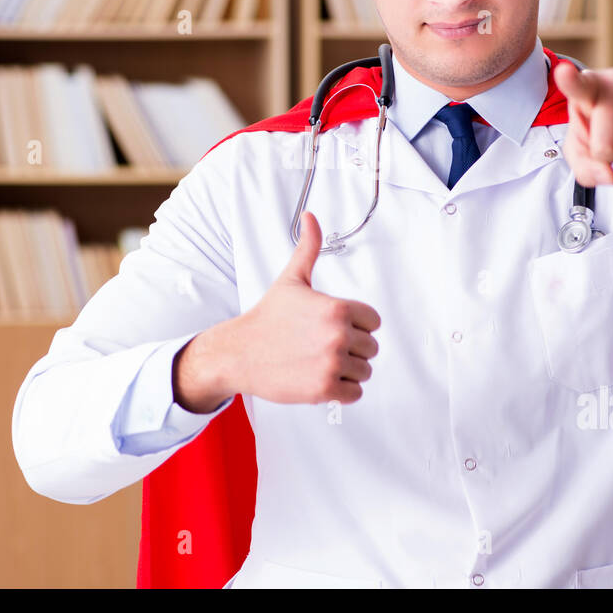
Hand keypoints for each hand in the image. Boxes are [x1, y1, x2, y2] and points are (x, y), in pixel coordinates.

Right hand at [174, 211, 379, 409]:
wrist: (239, 352)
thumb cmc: (267, 318)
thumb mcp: (291, 280)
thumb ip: (308, 248)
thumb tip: (310, 218)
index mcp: (337, 308)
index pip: (373, 321)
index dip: (356, 324)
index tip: (333, 326)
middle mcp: (338, 335)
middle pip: (371, 348)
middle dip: (351, 348)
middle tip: (322, 346)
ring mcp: (332, 364)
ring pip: (364, 371)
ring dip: (347, 370)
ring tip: (320, 361)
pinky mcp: (324, 389)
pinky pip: (355, 393)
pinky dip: (342, 390)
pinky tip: (321, 378)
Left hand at [552, 61, 612, 186]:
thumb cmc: (601, 128)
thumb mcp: (582, 147)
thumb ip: (584, 166)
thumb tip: (610, 177)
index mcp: (587, 87)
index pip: (578, 86)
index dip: (570, 81)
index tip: (563, 72)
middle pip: (605, 147)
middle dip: (606, 157)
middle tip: (609, 141)